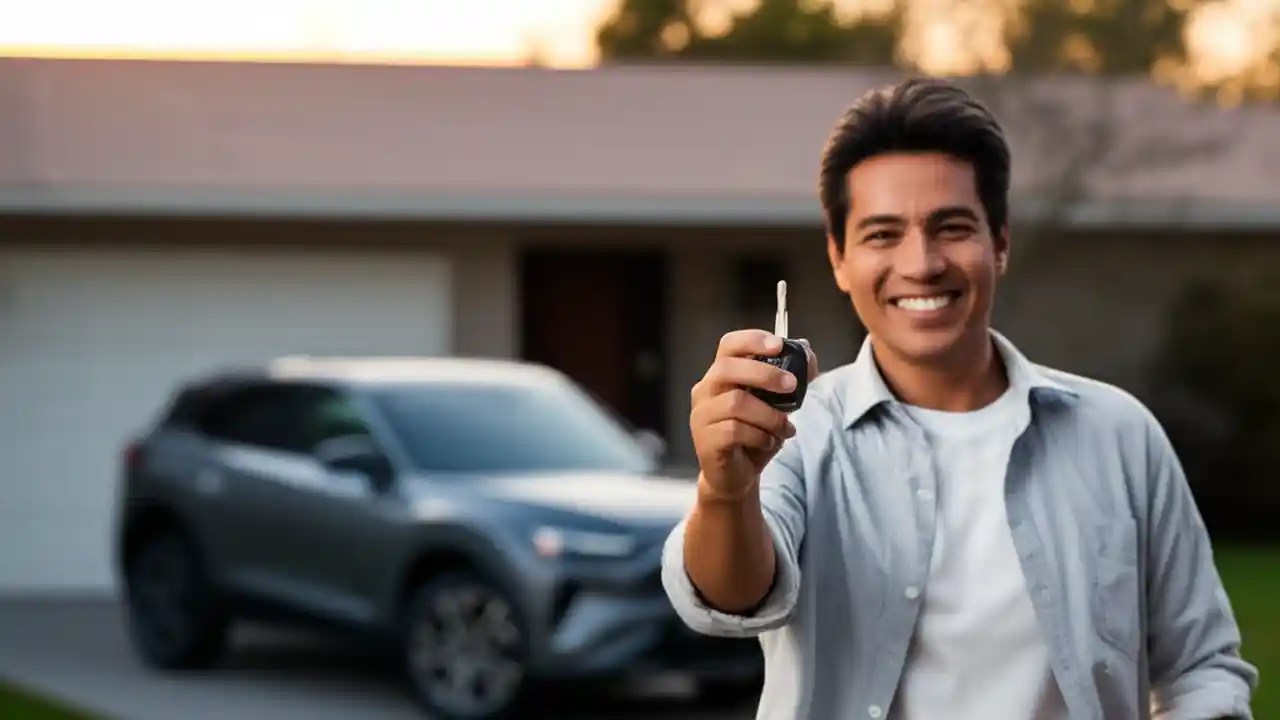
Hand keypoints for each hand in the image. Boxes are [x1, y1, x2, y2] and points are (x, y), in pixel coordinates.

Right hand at [690, 330, 816, 498]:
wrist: (735, 477)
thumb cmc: (752, 435)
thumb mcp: (775, 405)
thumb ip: (789, 379)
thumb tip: (808, 353)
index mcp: (721, 375)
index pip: (729, 345)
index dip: (752, 340)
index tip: (778, 345)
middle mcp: (705, 391)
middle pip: (728, 369)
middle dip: (765, 374)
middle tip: (792, 385)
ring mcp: (701, 416)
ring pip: (736, 403)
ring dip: (769, 415)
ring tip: (785, 428)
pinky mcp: (705, 441)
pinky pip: (734, 431)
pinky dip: (760, 435)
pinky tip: (769, 442)